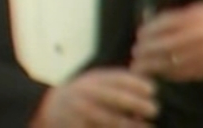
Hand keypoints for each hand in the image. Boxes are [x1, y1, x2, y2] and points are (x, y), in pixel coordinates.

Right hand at [32, 68, 156, 127]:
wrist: (48, 106)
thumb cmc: (83, 92)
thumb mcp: (96, 80)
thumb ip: (117, 82)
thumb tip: (149, 86)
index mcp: (94, 79)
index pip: (118, 79)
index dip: (137, 84)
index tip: (152, 90)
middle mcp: (86, 94)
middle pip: (115, 99)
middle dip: (137, 104)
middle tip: (154, 109)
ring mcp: (79, 112)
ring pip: (108, 119)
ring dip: (129, 124)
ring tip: (147, 126)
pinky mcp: (75, 127)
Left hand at [130, 1, 202, 82]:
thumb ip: (180, 14)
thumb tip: (154, 20)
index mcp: (194, 19)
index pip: (162, 25)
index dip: (147, 30)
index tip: (140, 34)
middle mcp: (194, 37)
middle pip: (160, 45)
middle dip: (144, 49)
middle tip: (136, 51)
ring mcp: (197, 55)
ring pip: (166, 62)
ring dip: (149, 65)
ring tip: (140, 65)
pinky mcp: (202, 69)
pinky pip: (177, 74)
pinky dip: (164, 73)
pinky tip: (158, 71)